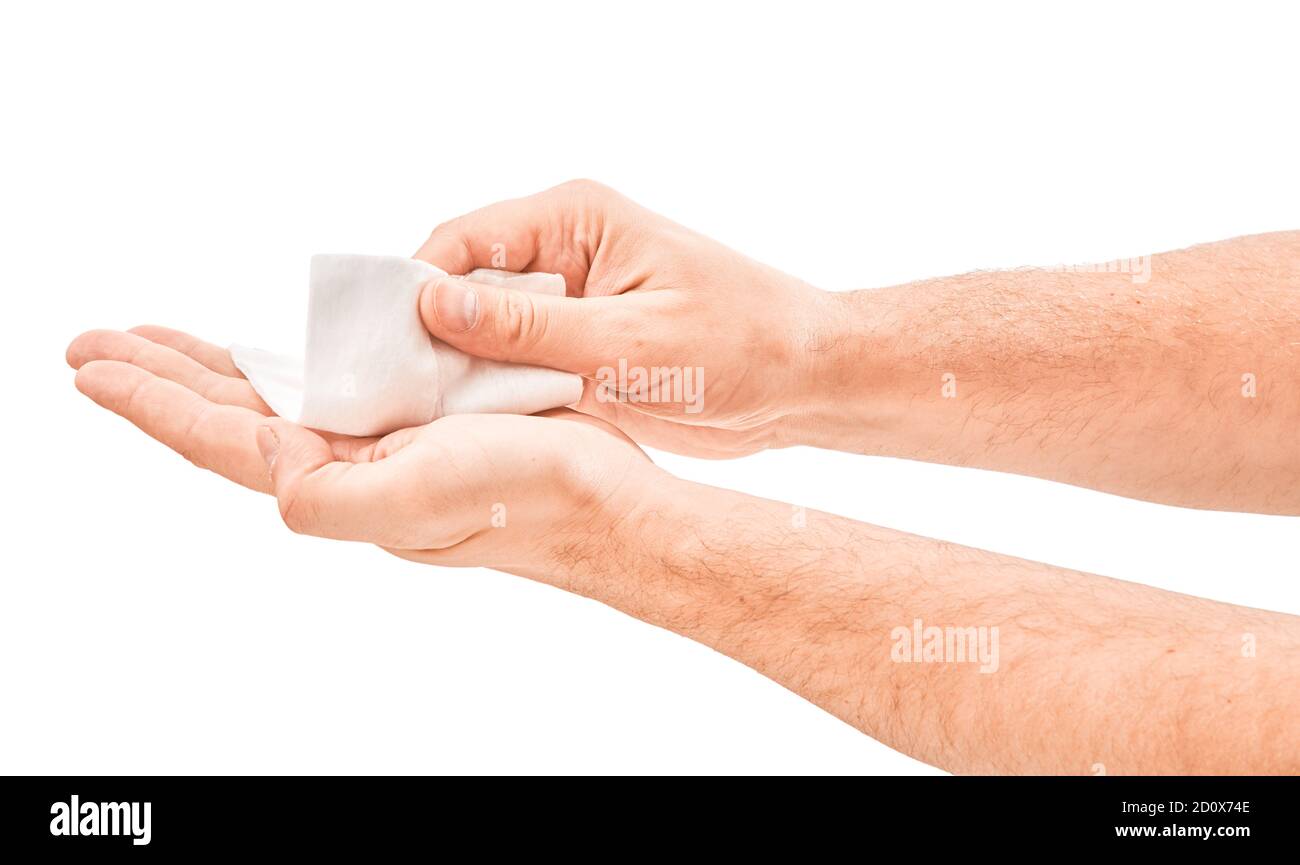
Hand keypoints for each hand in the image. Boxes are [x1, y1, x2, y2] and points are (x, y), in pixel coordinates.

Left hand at [66, 326, 656, 572]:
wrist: (604, 499)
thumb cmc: (525, 501)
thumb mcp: (418, 504)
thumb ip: (329, 496)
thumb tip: (269, 459)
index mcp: (334, 483)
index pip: (219, 440)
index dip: (152, 402)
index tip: (93, 366)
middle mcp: (346, 463)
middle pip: (231, 414)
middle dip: (163, 378)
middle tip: (96, 345)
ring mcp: (381, 439)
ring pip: (277, 395)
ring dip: (214, 367)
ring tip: (161, 342)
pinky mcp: (422, 413)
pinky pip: (338, 378)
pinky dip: (294, 358)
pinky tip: (278, 349)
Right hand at [415, 180, 834, 457]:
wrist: (803, 384)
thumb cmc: (740, 343)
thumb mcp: (632, 341)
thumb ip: (531, 326)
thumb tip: (432, 302)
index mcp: (573, 220)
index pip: (462, 244)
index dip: (414, 294)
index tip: (381, 353)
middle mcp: (561, 255)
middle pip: (462, 290)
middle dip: (428, 342)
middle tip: (392, 403)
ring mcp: (566, 307)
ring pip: (481, 339)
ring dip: (457, 379)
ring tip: (418, 427)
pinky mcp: (576, 352)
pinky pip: (513, 373)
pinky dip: (493, 402)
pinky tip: (468, 437)